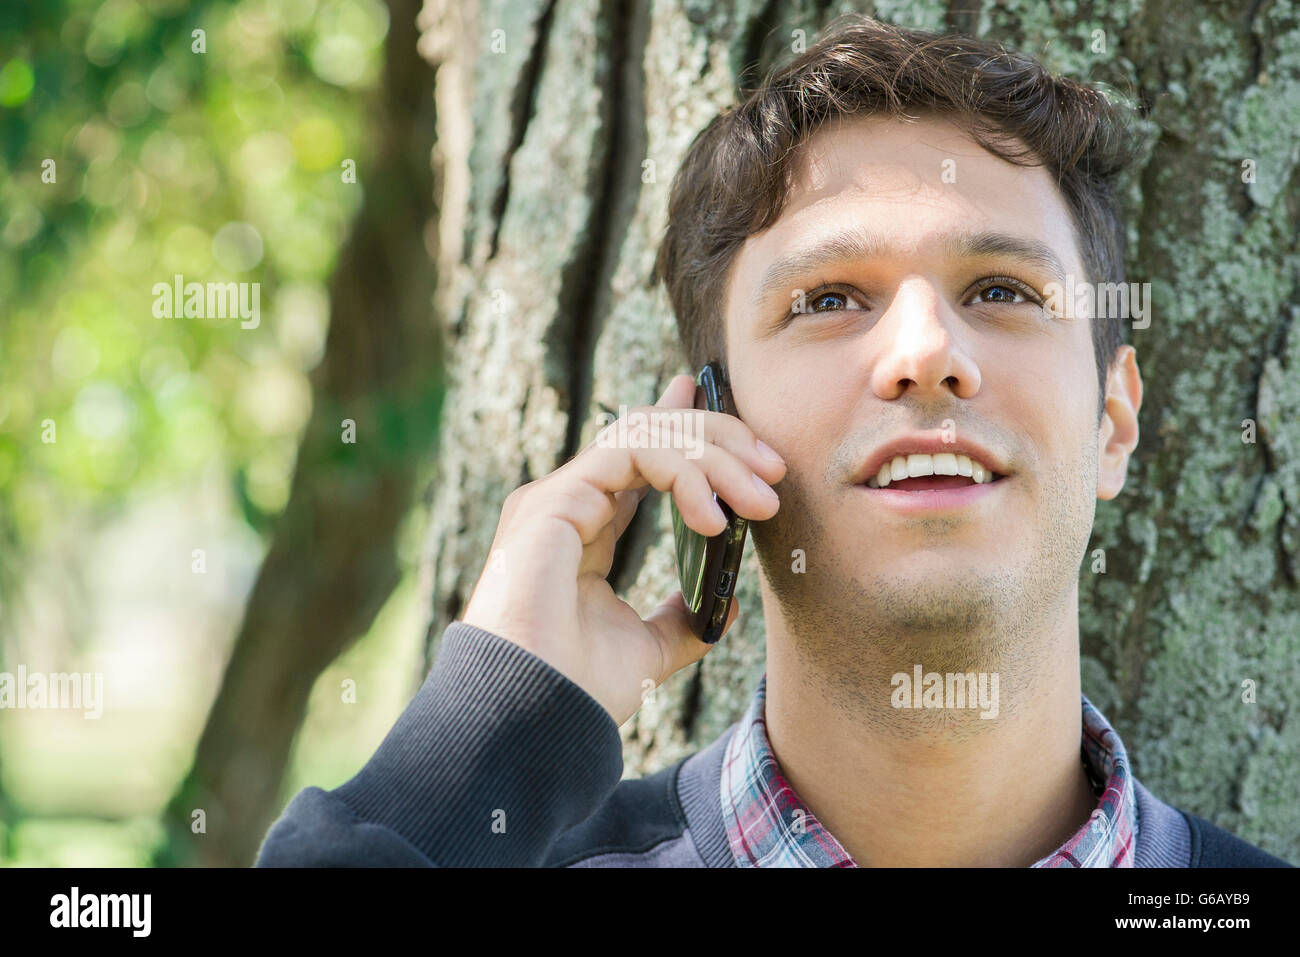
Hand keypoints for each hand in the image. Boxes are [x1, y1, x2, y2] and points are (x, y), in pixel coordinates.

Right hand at [459, 373, 784, 725]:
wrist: (535, 718)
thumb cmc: (577, 688)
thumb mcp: (648, 649)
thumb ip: (681, 621)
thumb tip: (724, 606)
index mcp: (584, 525)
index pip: (638, 455)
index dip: (682, 421)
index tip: (730, 417)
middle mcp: (568, 501)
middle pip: (649, 433)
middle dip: (719, 438)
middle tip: (774, 469)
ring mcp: (557, 496)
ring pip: (644, 434)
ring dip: (714, 455)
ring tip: (761, 499)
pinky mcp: (553, 500)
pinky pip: (629, 454)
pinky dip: (682, 474)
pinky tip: (713, 519)